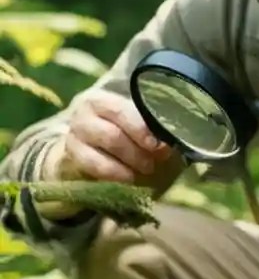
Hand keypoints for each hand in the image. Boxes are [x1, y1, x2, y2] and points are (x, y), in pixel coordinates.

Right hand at [40, 91, 171, 217]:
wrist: (87, 148)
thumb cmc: (120, 131)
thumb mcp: (134, 124)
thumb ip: (149, 128)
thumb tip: (167, 143)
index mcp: (102, 100)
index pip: (121, 111)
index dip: (141, 129)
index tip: (159, 145)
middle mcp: (84, 113)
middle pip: (112, 133)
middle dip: (139, 150)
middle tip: (156, 160)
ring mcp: (74, 134)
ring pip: (104, 148)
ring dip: (130, 161)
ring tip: (147, 169)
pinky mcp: (71, 155)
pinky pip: (94, 165)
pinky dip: (115, 173)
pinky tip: (129, 177)